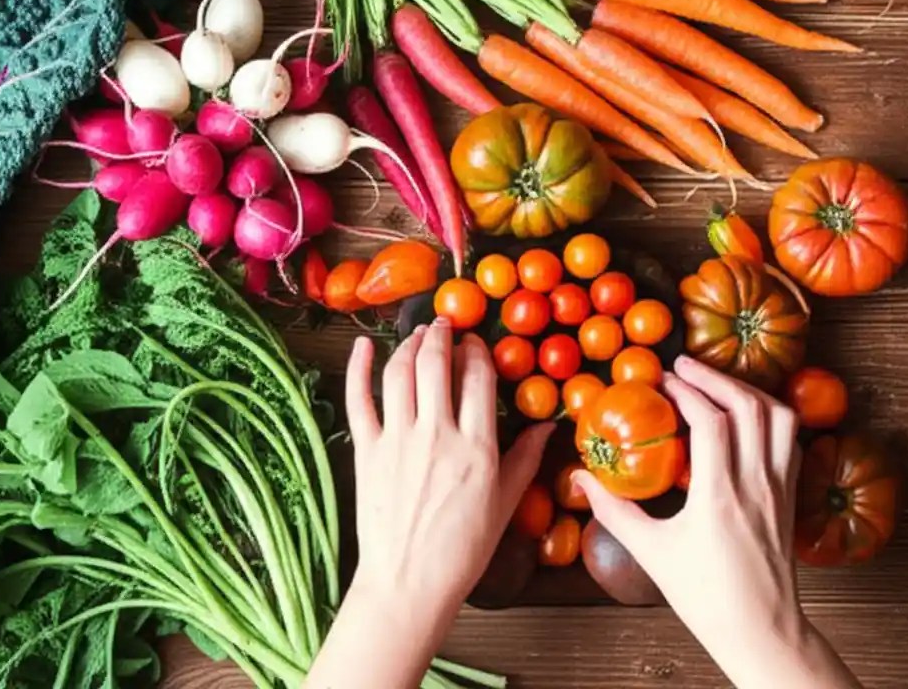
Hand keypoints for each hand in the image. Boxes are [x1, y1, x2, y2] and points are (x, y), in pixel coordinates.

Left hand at [305, 319, 552, 688]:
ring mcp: (397, 440)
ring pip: (400, 372)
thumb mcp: (505, 505)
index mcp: (477, 446)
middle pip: (436, 363)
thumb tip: (548, 426)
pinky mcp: (366, 451)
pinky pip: (359, 399)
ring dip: (409, 344)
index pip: (478, 377)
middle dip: (442, 335)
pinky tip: (364, 344)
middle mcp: (436, 434)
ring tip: (418, 335)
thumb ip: (524, 459)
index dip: (477, 351)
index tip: (476, 344)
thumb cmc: (462, 550)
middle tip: (445, 324)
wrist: (410, 582)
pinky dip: (359, 366)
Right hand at [575, 356, 858, 688]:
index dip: (685, 391)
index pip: (710, 422)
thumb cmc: (702, 595)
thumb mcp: (649, 551)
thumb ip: (612, 509)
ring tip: (716, 382)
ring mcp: (779, 488)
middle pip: (749, 407)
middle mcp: (756, 484)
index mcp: (719, 496)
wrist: (759, 628)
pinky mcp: (790, 496)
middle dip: (715, 377)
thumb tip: (579, 477)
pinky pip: (789, 441)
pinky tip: (744, 417)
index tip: (660, 381)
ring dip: (747, 391)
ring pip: (779, 418)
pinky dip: (769, 416)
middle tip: (684, 365)